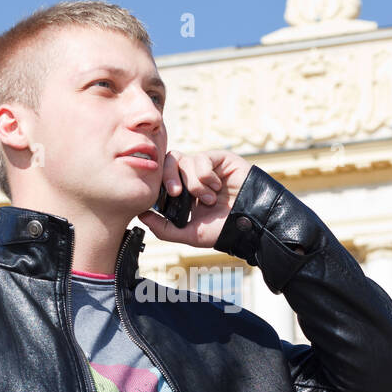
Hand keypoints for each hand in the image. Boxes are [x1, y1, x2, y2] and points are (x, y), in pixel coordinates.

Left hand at [136, 149, 251, 248]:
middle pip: (168, 162)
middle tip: (176, 193)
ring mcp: (206, 167)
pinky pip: (201, 158)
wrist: (250, 224)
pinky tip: (216, 188)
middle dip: (168, 177)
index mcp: (183, 192)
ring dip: (195, 183)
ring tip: (209, 200)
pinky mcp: (219, 159)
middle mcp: (192, 177)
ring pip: (185, 161)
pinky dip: (205, 175)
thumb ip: (164, 229)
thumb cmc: (223, 229)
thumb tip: (141, 216)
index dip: (159, 184)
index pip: (162, 177)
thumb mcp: (189, 234)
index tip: (162, 198)